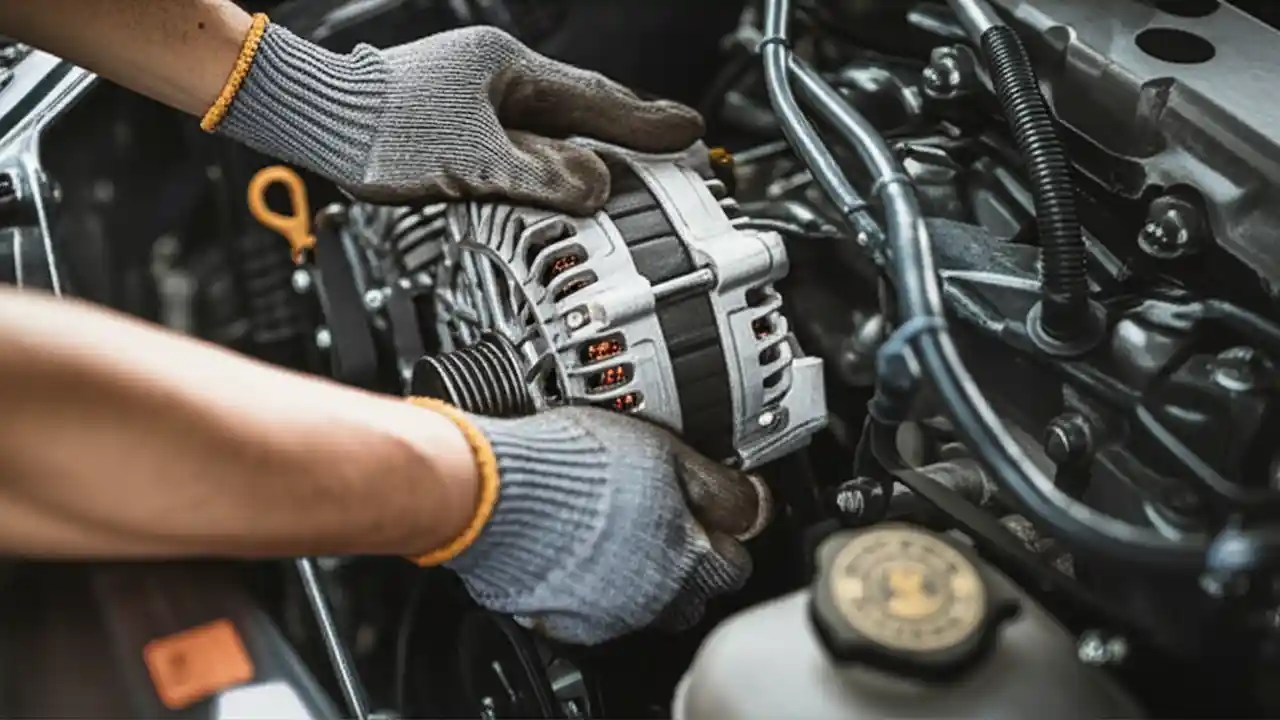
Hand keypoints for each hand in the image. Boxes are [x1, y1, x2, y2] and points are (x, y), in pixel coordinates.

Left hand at [217, 23, 704, 213]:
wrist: (313, 121)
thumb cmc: (377, 131)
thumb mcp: (469, 161)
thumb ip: (539, 177)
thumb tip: (598, 186)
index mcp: (507, 69)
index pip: (593, 98)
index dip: (644, 120)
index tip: (687, 130)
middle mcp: (496, 75)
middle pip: (580, 103)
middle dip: (628, 125)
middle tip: (675, 140)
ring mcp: (478, 94)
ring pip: (552, 120)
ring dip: (592, 141)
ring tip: (632, 161)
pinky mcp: (458, 117)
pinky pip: (524, 135)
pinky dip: (553, 154)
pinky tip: (563, 173)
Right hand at [445, 407, 769, 645]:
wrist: (489, 491)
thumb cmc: (568, 464)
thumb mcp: (664, 451)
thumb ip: (718, 486)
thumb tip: (755, 501)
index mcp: (688, 559)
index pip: (735, 563)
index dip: (725, 531)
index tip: (711, 511)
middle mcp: (653, 599)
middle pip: (694, 593)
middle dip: (688, 559)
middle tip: (664, 514)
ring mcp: (607, 615)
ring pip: (646, 605)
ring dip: (644, 575)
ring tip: (619, 527)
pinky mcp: (564, 621)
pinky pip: (597, 611)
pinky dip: (597, 585)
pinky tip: (581, 546)